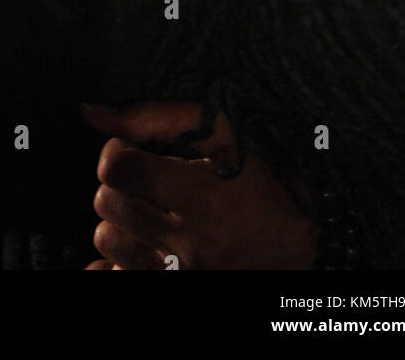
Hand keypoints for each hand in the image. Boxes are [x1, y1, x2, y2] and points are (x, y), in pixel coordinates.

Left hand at [81, 100, 317, 270]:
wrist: (312, 244)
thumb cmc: (270, 179)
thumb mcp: (224, 132)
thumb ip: (156, 115)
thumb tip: (92, 112)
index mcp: (201, 198)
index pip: (116, 169)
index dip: (118, 151)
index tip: (135, 150)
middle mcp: (189, 246)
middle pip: (108, 205)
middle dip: (120, 183)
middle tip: (144, 179)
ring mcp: (183, 277)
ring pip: (108, 243)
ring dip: (121, 220)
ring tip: (149, 210)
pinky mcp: (180, 292)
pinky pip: (116, 281)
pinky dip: (119, 263)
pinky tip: (140, 245)